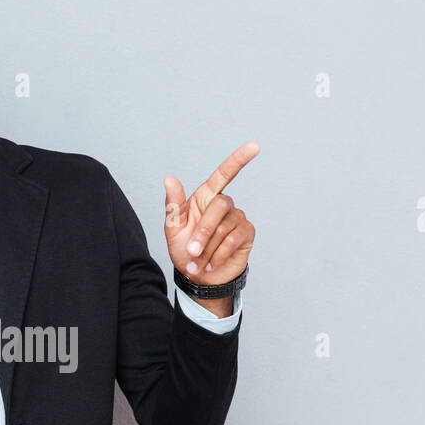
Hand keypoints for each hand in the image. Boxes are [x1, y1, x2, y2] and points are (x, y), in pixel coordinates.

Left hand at [163, 142, 259, 287]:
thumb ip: (173, 204)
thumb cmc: (185, 250)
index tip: (255, 147)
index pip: (224, 173)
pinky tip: (212, 263)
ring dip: (208, 248)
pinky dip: (220, 253)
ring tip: (198, 263)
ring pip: (225, 227)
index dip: (239, 159)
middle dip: (203, 231)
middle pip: (219, 205)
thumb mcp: (173, 228)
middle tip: (192, 251)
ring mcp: (237, 218)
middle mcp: (223, 204)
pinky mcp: (246, 234)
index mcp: (205, 197)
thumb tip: (169, 178)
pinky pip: (234, 239)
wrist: (198, 277)